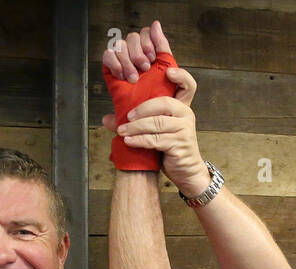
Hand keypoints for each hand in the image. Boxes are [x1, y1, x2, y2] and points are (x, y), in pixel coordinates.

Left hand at [111, 71, 206, 196]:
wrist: (186, 171)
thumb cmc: (171, 147)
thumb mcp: (156, 131)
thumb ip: (135, 121)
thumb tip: (107, 119)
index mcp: (181, 107)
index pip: (188, 85)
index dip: (180, 75)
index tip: (167, 71)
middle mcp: (185, 115)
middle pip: (163, 103)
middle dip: (142, 109)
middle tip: (126, 116)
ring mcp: (184, 130)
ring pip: (157, 123)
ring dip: (136, 127)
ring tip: (122, 131)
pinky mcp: (179, 145)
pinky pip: (156, 140)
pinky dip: (140, 140)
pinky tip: (129, 142)